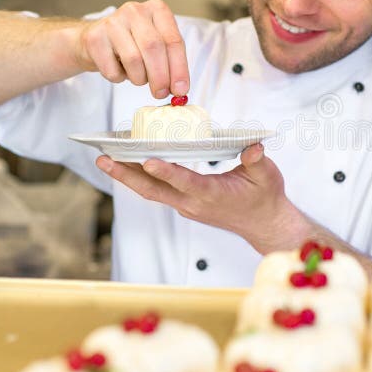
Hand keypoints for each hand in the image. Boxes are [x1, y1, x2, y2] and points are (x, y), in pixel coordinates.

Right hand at [74, 0, 188, 98]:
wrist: (96, 41)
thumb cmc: (132, 44)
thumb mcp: (156, 46)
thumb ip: (171, 64)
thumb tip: (180, 89)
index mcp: (157, 9)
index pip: (173, 40)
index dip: (179, 68)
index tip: (180, 89)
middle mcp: (135, 10)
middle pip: (154, 48)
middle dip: (160, 77)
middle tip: (160, 93)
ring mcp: (112, 22)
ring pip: (134, 60)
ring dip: (139, 78)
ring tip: (137, 76)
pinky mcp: (94, 38)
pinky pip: (113, 70)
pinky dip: (119, 78)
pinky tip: (118, 69)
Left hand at [96, 144, 308, 253]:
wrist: (264, 224)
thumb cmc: (265, 198)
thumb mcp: (267, 176)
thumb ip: (257, 161)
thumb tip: (253, 147)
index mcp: (211, 194)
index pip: (185, 181)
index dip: (166, 171)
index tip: (148, 159)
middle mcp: (193, 203)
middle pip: (154, 189)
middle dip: (127, 174)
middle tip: (104, 159)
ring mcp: (186, 206)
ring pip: (151, 191)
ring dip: (127, 176)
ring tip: (105, 160)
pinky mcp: (185, 204)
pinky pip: (158, 191)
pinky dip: (141, 178)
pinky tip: (129, 164)